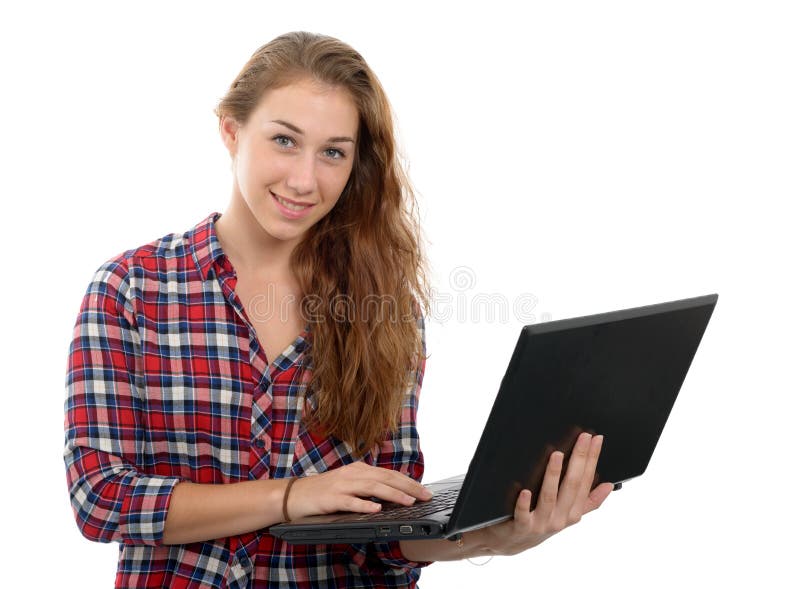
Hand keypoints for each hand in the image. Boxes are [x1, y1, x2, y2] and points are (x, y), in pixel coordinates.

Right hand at [286, 461, 432, 519]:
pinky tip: (376, 509)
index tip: (424, 490)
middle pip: (385, 478)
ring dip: (392, 494)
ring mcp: (342, 485)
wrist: (294, 495)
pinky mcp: (331, 498)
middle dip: (408, 487)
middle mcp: (352, 474)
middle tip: (425, 495)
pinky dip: (364, 505)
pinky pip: (350, 501)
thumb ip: (369, 486)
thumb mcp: (349, 484)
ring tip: (408, 501)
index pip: (389, 474)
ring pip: (372, 487)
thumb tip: (394, 493)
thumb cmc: (324, 492)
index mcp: (359, 469)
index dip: (408, 482)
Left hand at [477, 432, 614, 555]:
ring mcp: (541, 523)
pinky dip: (524, 503)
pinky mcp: (521, 527)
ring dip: (553, 476)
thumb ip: (588, 501)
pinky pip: (523, 515)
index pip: (586, 481)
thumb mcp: (568, 514)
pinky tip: (525, 491)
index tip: (596, 439)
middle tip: (583, 437)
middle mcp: (560, 518)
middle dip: (579, 459)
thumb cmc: (541, 522)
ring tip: (556, 455)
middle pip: (572, 486)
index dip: (592, 460)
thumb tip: (609, 485)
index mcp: (573, 512)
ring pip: (549, 497)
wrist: (512, 543)